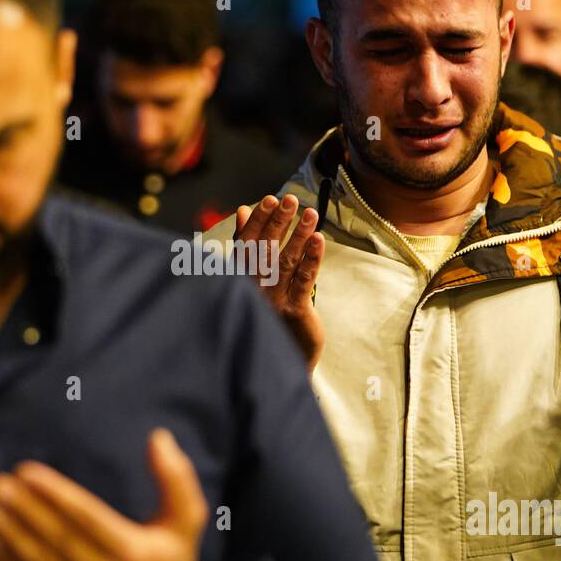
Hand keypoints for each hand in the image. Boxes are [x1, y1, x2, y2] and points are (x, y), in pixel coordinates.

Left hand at [0, 428, 209, 560]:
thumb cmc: (173, 560)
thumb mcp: (187, 519)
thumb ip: (176, 477)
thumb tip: (158, 437)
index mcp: (135, 552)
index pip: (87, 517)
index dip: (54, 493)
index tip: (26, 470)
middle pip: (58, 539)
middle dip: (23, 509)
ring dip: (10, 534)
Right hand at [234, 194, 324, 371]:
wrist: (277, 360)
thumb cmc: (266, 313)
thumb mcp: (254, 277)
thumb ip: (247, 244)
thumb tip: (241, 210)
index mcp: (242, 279)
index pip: (248, 243)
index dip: (258, 220)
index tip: (269, 200)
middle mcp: (254, 289)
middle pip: (266, 249)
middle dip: (278, 222)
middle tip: (290, 200)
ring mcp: (273, 300)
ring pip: (286, 261)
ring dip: (299, 235)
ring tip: (310, 214)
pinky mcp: (294, 311)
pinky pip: (304, 280)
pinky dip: (311, 258)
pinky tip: (319, 241)